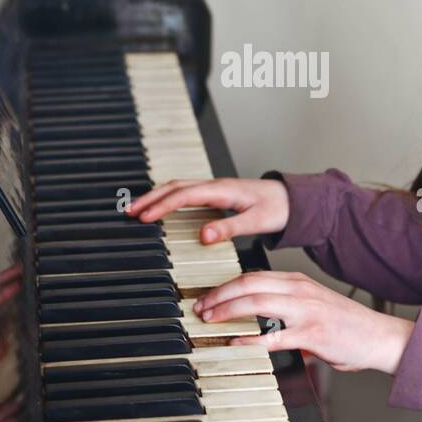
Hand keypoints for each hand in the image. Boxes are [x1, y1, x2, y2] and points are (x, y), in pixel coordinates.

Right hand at [127, 177, 289, 245]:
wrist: (292, 199)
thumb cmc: (276, 209)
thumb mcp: (256, 221)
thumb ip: (229, 228)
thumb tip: (203, 235)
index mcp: (222, 190)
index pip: (184, 194)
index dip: (162, 205)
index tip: (144, 216)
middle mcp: (215, 185)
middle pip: (174, 187)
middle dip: (149, 198)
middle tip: (128, 212)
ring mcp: (214, 188)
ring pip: (177, 187)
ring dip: (156, 196)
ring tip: (136, 209)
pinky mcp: (215, 194)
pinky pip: (185, 191)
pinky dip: (167, 197)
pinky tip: (159, 207)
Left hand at [193, 270, 414, 373]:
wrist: (380, 337)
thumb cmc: (347, 325)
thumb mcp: (314, 305)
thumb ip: (286, 308)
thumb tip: (257, 322)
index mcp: (298, 282)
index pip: (253, 276)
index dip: (226, 286)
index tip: (209, 297)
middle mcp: (299, 291)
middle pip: (248, 284)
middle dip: (218, 295)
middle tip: (200, 307)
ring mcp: (305, 311)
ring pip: (256, 302)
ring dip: (227, 310)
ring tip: (209, 319)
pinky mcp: (311, 334)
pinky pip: (272, 336)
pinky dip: (249, 339)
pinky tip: (234, 342)